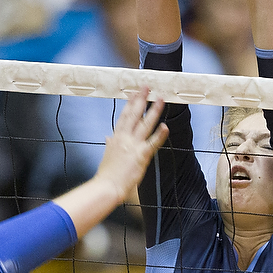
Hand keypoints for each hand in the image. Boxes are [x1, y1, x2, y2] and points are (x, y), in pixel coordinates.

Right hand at [93, 88, 168, 203]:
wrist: (107, 185)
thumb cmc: (108, 173)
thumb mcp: (107, 155)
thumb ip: (110, 144)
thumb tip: (107, 137)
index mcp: (116, 138)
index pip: (124, 116)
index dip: (130, 103)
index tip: (135, 93)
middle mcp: (124, 138)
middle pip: (134, 114)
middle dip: (141, 99)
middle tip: (147, 87)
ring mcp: (133, 146)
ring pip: (145, 124)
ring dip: (153, 111)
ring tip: (160, 99)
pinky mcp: (141, 156)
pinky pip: (152, 143)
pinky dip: (159, 135)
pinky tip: (165, 126)